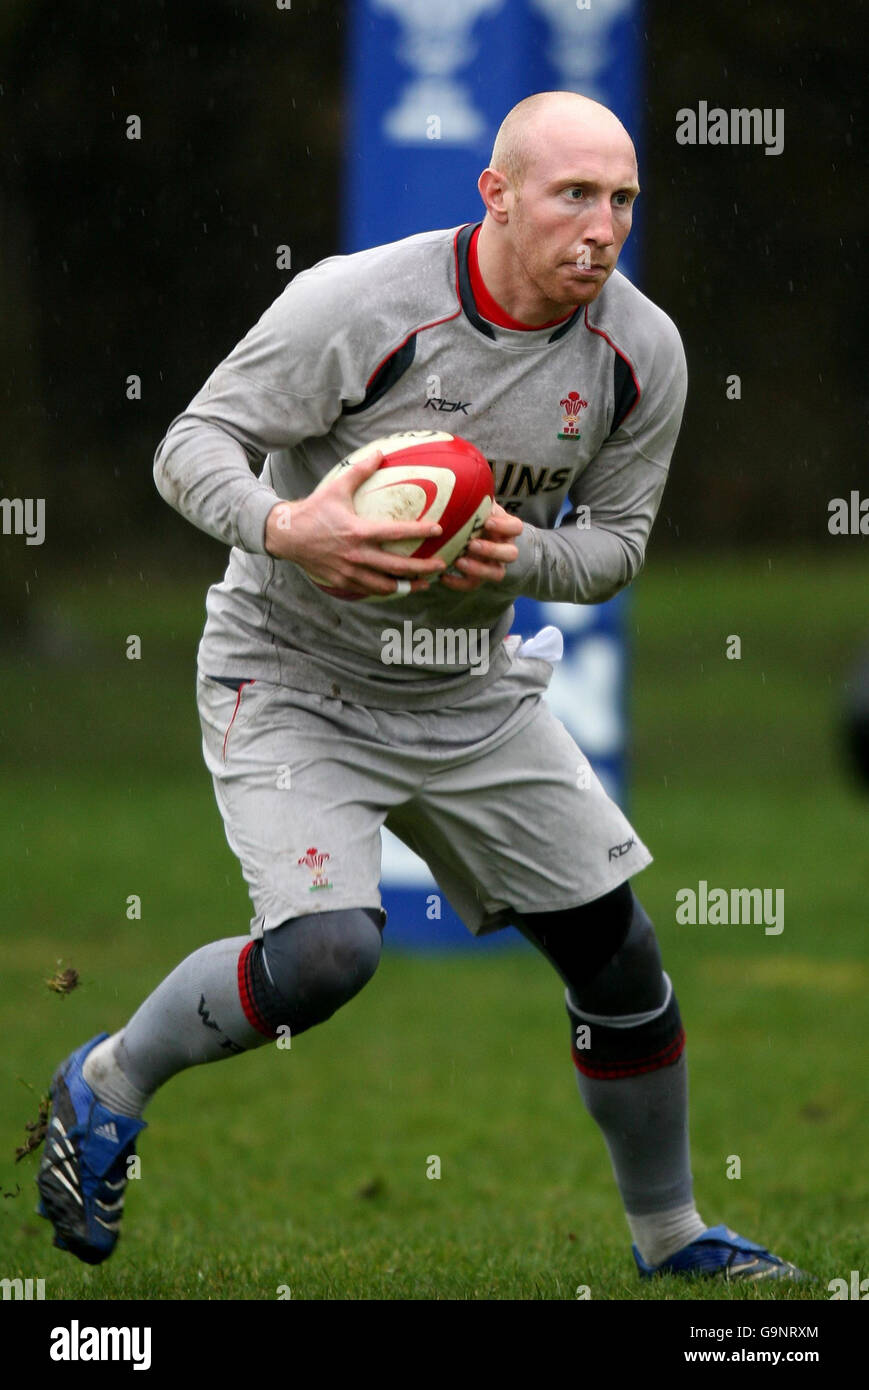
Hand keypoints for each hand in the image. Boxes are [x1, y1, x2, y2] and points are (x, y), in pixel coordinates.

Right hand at [265, 447, 445, 597]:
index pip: (396, 533)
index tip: (438, 530)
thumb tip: (379, 452)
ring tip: (425, 583)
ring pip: (386, 586)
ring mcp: (349, 571)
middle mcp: (356, 555)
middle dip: (423, 569)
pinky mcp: (342, 581)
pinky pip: (369, 590)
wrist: (286, 535)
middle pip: (397, 567)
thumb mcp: (336, 488)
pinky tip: (398, 587)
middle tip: (441, 565)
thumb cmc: (314, 510)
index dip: (419, 531)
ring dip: (408, 586)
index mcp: (358, 531)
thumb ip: (360, 471)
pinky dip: (386, 590)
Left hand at [438, 502, 522, 592]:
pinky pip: (472, 585)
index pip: (516, 527)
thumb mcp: (475, 504)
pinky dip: (458, 583)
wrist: (460, 534)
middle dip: (492, 550)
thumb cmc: (469, 514)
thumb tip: (464, 477)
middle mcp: (504, 548)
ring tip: (458, 562)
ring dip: (479, 569)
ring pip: (497, 574)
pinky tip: (442, 576)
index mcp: (506, 529)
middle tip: (472, 544)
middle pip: (511, 554)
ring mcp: (493, 565)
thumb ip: (475, 496)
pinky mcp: (478, 579)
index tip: (487, 522)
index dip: (504, 526)